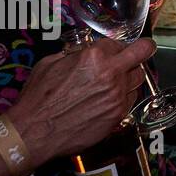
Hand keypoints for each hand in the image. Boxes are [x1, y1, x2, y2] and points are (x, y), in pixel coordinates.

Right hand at [3, 38, 154, 162]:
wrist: (33, 132)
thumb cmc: (37, 99)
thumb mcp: (50, 63)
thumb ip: (73, 53)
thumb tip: (82, 51)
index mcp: (94, 57)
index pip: (119, 42)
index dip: (115, 46)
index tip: (114, 50)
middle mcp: (111, 74)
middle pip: (143, 54)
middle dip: (141, 51)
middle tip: (139, 52)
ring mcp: (117, 95)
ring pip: (139, 78)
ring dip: (130, 77)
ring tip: (114, 81)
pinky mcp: (118, 114)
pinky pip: (130, 99)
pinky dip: (123, 97)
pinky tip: (108, 100)